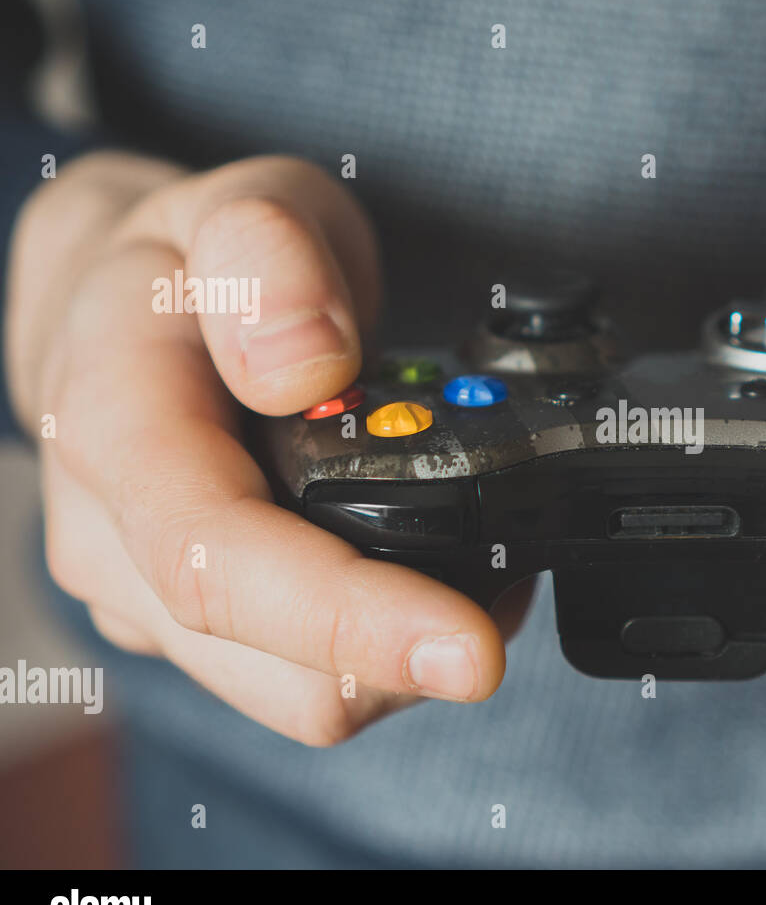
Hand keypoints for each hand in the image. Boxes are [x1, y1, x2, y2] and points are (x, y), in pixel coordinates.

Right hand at [6, 153, 523, 743]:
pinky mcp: (201, 626)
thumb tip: (303, 364)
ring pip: (302, 695)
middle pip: (279, 671)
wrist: (121, 305)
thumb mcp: (239, 209)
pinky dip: (382, 644)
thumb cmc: (187, 259)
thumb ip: (267, 260)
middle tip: (511, 580)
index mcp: (116, 434)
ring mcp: (154, 598)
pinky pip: (307, 677)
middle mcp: (115, 544)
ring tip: (478, 567)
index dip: (353, 622)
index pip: (223, 565)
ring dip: (404, 656)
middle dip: (410, 654)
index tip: (472, 649)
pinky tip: (426, 573)